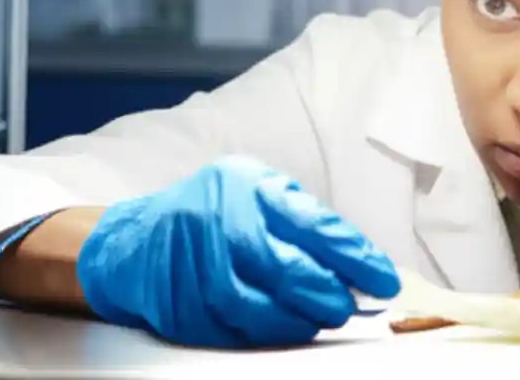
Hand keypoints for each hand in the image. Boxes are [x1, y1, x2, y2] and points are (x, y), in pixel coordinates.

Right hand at [75, 156, 399, 347]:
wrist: (135, 240)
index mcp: (247, 185)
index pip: (313, 225)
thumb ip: (303, 223)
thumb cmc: (212, 212)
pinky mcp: (178, 305)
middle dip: (329, 294)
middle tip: (349, 306)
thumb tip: (359, 266)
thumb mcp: (256, 194)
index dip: (356, 258)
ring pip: (260, 307)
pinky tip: (284, 328)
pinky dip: (265, 334)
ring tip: (319, 319)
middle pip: (287, 269)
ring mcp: (192, 265)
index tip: (385, 281)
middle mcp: (218, 220)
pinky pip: (232, 330)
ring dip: (300, 320)